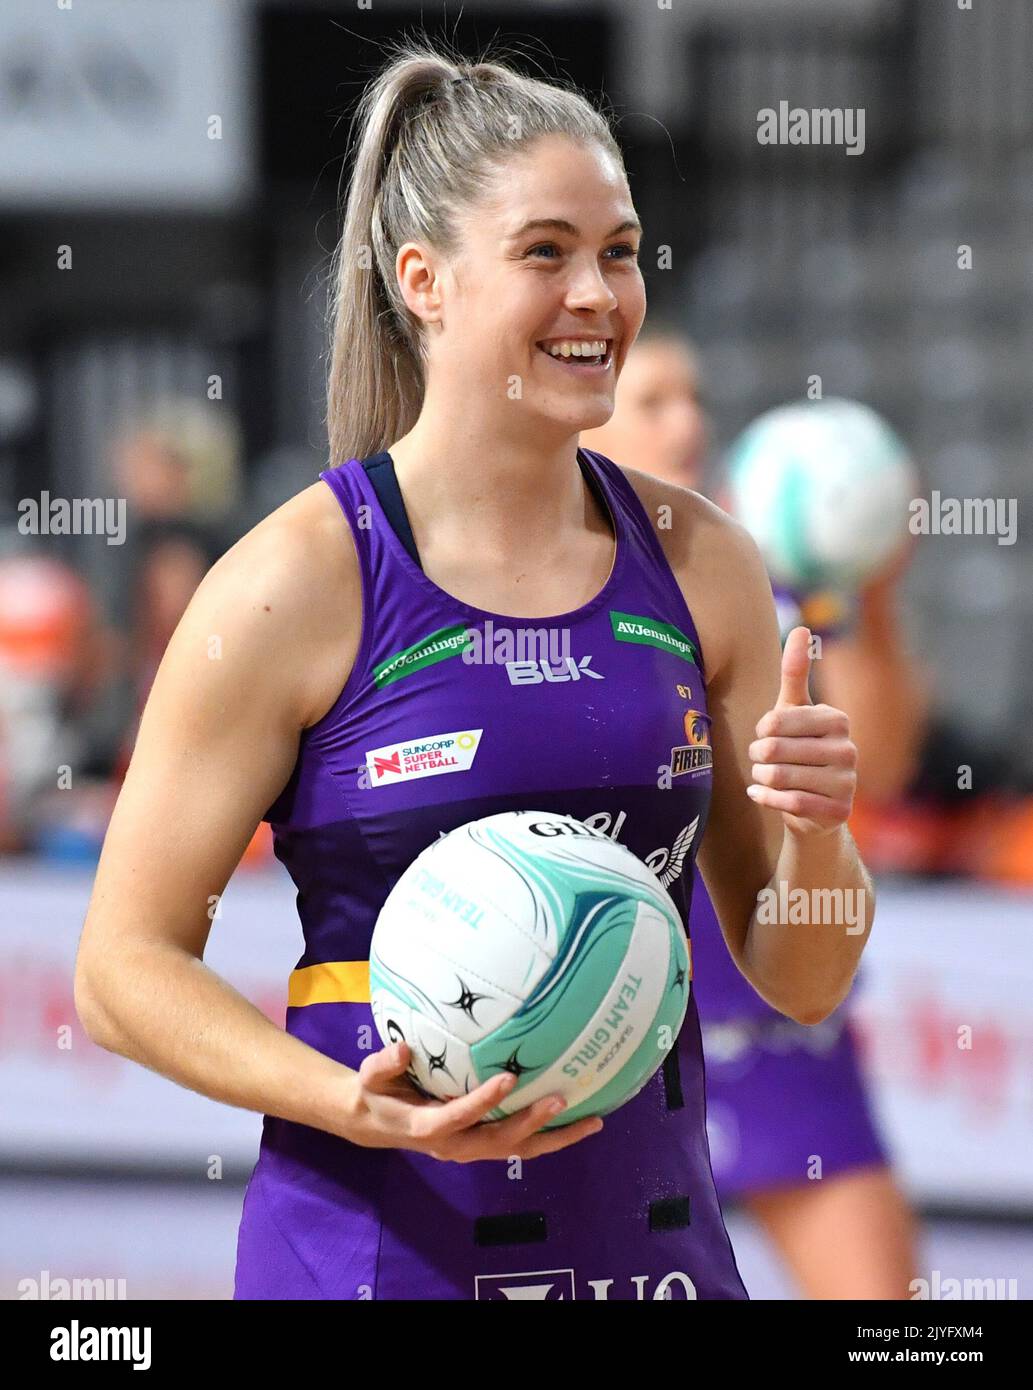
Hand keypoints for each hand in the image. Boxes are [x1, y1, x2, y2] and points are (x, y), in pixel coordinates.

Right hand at [342, 1041, 603, 1161]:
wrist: (374, 1122)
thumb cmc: (376, 1092)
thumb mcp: (370, 1077)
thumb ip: (383, 1064)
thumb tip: (402, 1049)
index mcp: (427, 1127)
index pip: (458, 1117)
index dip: (483, 1102)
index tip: (510, 1078)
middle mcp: (455, 1145)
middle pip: (499, 1142)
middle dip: (532, 1124)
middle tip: (561, 1099)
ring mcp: (472, 1149)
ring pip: (518, 1150)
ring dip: (554, 1139)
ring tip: (592, 1122)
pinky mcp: (482, 1144)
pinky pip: (520, 1145)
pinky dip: (548, 1136)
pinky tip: (577, 1121)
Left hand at [746, 626, 857, 836]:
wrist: (814, 806)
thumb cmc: (799, 749)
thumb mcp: (794, 710)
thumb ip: (796, 671)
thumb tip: (802, 627)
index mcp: (837, 719)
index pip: (776, 721)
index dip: (762, 730)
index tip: (765, 734)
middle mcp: (848, 749)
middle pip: (774, 750)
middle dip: (758, 757)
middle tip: (762, 760)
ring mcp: (847, 782)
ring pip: (779, 777)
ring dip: (761, 778)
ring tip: (765, 777)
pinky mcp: (838, 812)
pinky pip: (787, 803)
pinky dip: (766, 799)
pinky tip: (762, 795)